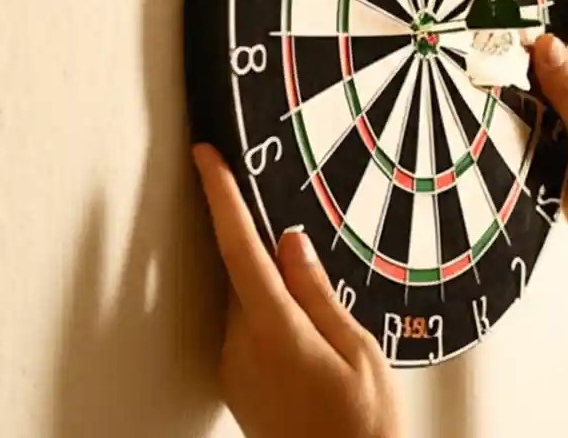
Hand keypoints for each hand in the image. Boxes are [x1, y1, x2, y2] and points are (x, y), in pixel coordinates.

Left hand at [192, 144, 403, 437]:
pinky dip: (271, 318)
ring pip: (247, 301)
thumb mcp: (358, 349)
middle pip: (243, 273)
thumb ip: (318, 292)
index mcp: (275, 331)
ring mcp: (235, 368)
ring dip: (274, 291)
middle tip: (303, 251)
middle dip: (266, 251)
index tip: (205, 155)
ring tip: (325, 327)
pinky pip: (248, 330)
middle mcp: (242, 348)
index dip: (221, 195)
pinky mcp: (237, 383)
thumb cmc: (362, 427)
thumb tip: (291, 242)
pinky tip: (309, 343)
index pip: (240, 247)